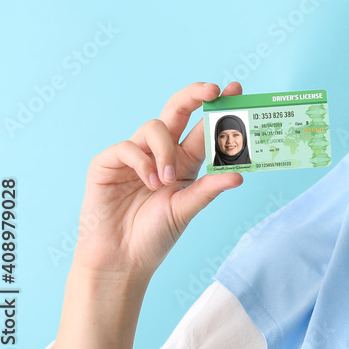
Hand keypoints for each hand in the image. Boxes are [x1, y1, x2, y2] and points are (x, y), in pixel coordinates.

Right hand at [72, 81, 243, 283]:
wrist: (120, 260)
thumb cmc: (155, 236)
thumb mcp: (187, 209)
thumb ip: (209, 189)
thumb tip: (240, 176)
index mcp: (184, 161)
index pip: (203, 127)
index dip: (218, 107)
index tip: (235, 88)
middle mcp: (160, 153)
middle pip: (177, 110)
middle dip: (194, 95)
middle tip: (212, 91)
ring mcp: (134, 156)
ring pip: (154, 126)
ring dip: (165, 149)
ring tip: (167, 180)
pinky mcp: (108, 163)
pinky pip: (127, 147)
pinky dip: (142, 162)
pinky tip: (149, 184)